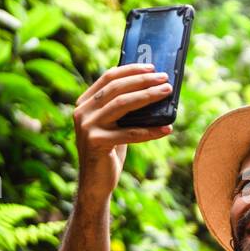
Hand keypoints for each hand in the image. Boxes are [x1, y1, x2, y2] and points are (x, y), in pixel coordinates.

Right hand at [72, 62, 173, 198]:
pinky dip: (150, 130)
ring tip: (167, 93)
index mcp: (84, 103)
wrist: (96, 182)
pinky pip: (129, 133)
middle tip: (165, 79)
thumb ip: (122, 107)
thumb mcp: (113, 124)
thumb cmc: (109, 150)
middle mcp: (82, 112)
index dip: (131, 70)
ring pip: (122, 104)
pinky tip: (166, 129)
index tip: (153, 68)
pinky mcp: (96, 143)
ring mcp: (87, 127)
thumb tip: (152, 88)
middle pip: (117, 88)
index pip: (108, 77)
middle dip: (143, 81)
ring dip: (148, 97)